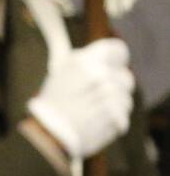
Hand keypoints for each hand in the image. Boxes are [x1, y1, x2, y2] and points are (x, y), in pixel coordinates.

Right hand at [26, 38, 133, 158]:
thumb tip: (77, 41)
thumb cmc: (52, 101)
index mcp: (85, 61)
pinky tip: (95, 123)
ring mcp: (109, 97)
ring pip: (125, 98)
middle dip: (114, 87)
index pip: (117, 50)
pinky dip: (112, 122)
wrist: (48, 134)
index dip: (117, 59)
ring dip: (113, 106)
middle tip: (97, 96)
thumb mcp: (59, 72)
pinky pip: (123, 116)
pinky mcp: (116, 118)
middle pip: (125, 77)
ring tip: (93, 112)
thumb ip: (74, 56)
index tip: (112, 67)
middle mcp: (99, 76)